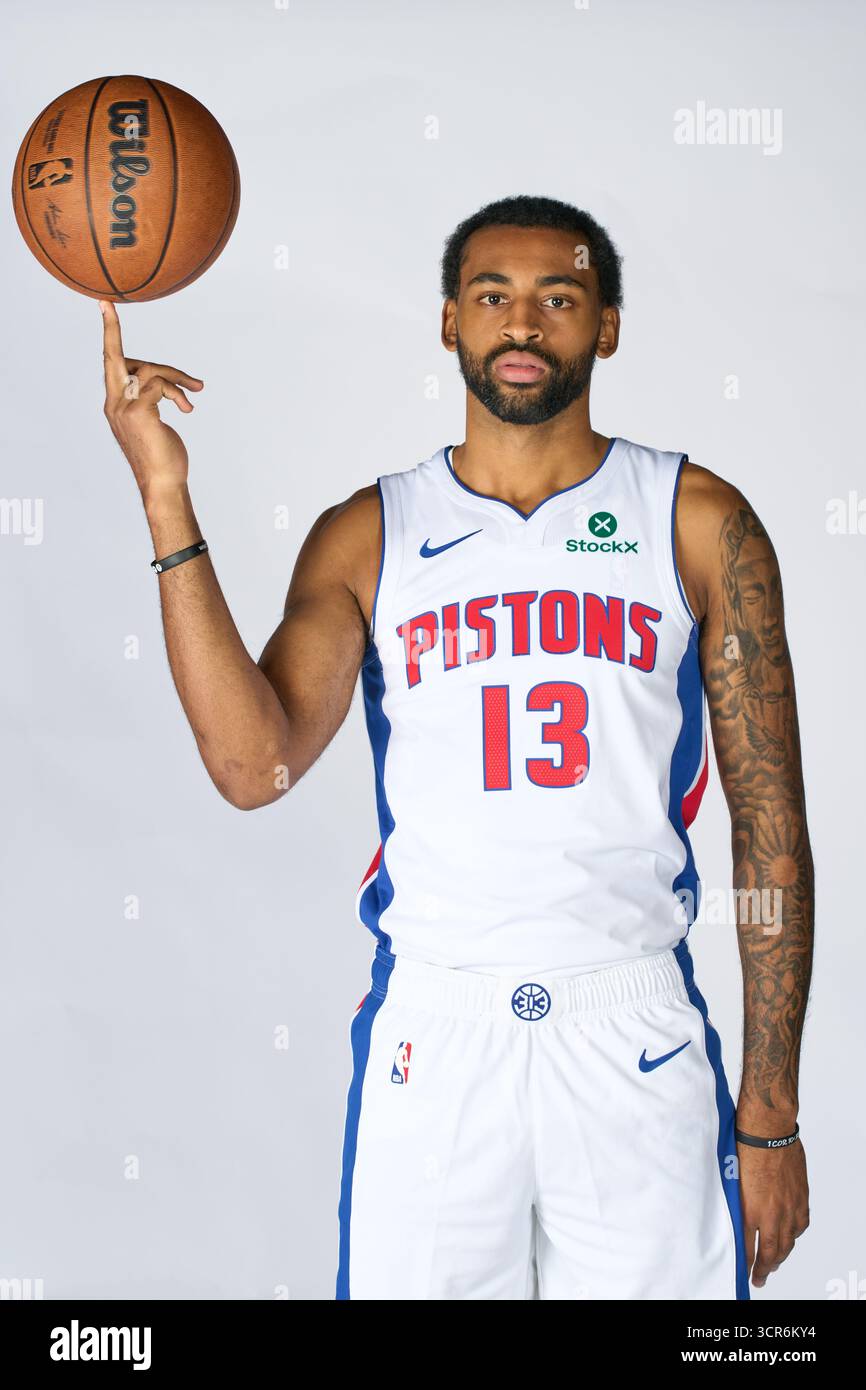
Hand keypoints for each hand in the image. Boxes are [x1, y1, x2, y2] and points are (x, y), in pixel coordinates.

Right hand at [99, 299, 203, 501]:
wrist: (163, 484)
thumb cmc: (162, 457)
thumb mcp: (152, 421)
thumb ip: (149, 399)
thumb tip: (160, 382)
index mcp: (115, 404)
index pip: (110, 362)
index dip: (109, 333)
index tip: (104, 304)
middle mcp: (114, 402)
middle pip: (119, 357)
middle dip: (128, 338)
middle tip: (166, 354)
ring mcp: (124, 407)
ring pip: (150, 370)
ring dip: (176, 378)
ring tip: (194, 392)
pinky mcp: (140, 412)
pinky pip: (160, 385)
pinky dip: (177, 392)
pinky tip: (186, 410)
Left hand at [738, 1137, 809, 1288]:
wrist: (768, 1130)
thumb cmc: (744, 1148)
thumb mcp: (732, 1180)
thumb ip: (736, 1202)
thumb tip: (735, 1215)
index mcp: (750, 1210)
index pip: (748, 1246)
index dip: (746, 1262)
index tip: (744, 1271)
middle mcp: (771, 1213)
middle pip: (771, 1251)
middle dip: (764, 1268)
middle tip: (760, 1278)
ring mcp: (789, 1206)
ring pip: (788, 1241)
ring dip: (781, 1255)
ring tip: (775, 1263)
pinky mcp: (801, 1197)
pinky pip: (800, 1224)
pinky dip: (795, 1235)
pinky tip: (791, 1237)